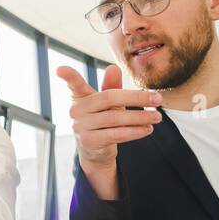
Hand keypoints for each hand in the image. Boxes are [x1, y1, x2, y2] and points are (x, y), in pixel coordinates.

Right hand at [55, 65, 162, 198]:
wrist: (96, 151)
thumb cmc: (103, 120)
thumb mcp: (108, 103)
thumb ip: (111, 86)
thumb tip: (113, 67)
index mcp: (80, 97)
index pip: (74, 84)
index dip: (68, 76)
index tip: (60, 69)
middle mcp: (76, 111)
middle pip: (109, 98)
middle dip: (136, 98)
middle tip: (158, 99)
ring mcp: (81, 127)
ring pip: (115, 118)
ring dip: (140, 117)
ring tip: (157, 117)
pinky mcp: (89, 142)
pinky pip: (115, 134)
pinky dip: (134, 132)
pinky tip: (147, 129)